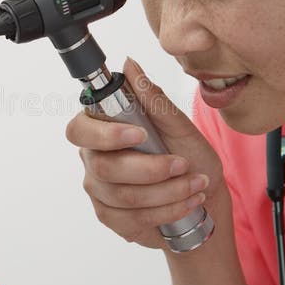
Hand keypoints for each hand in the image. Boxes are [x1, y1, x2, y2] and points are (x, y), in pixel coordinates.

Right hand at [65, 57, 225, 248]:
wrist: (205, 196)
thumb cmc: (189, 156)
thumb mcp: (179, 126)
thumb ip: (153, 99)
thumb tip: (130, 65)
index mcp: (102, 130)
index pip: (80, 130)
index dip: (106, 134)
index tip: (139, 134)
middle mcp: (94, 159)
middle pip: (104, 168)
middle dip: (150, 169)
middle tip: (182, 164)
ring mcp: (100, 191)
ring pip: (123, 196)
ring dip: (167, 191)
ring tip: (195, 184)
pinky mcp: (111, 217)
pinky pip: (132, 219)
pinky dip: (167, 210)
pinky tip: (186, 201)